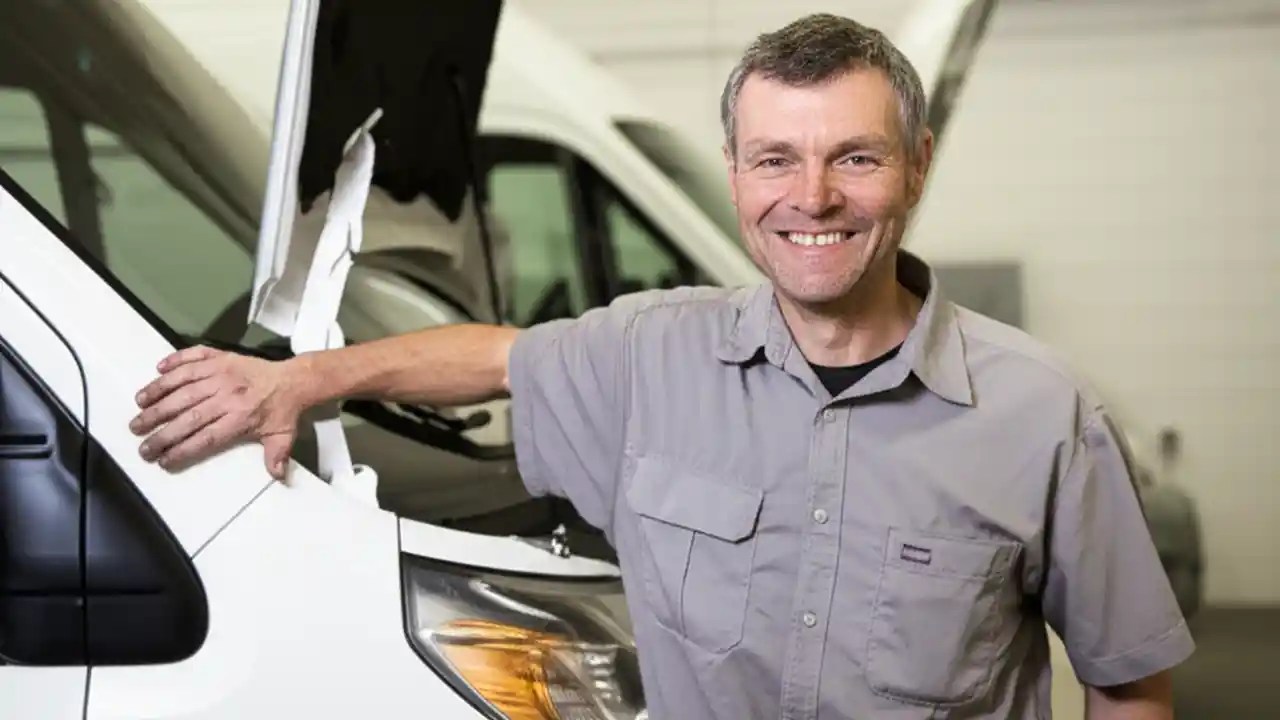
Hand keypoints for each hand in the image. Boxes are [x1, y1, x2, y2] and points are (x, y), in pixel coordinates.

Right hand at [130, 345, 305, 479]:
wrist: (294, 379)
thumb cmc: (283, 411)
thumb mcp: (282, 437)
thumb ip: (276, 457)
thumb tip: (277, 477)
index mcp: (242, 418)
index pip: (206, 437)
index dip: (182, 449)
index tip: (162, 459)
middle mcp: (228, 395)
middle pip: (189, 414)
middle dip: (162, 429)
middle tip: (140, 440)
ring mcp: (223, 373)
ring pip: (185, 385)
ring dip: (159, 396)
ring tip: (139, 409)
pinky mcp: (222, 357)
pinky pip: (195, 356)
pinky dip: (176, 360)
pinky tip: (158, 368)